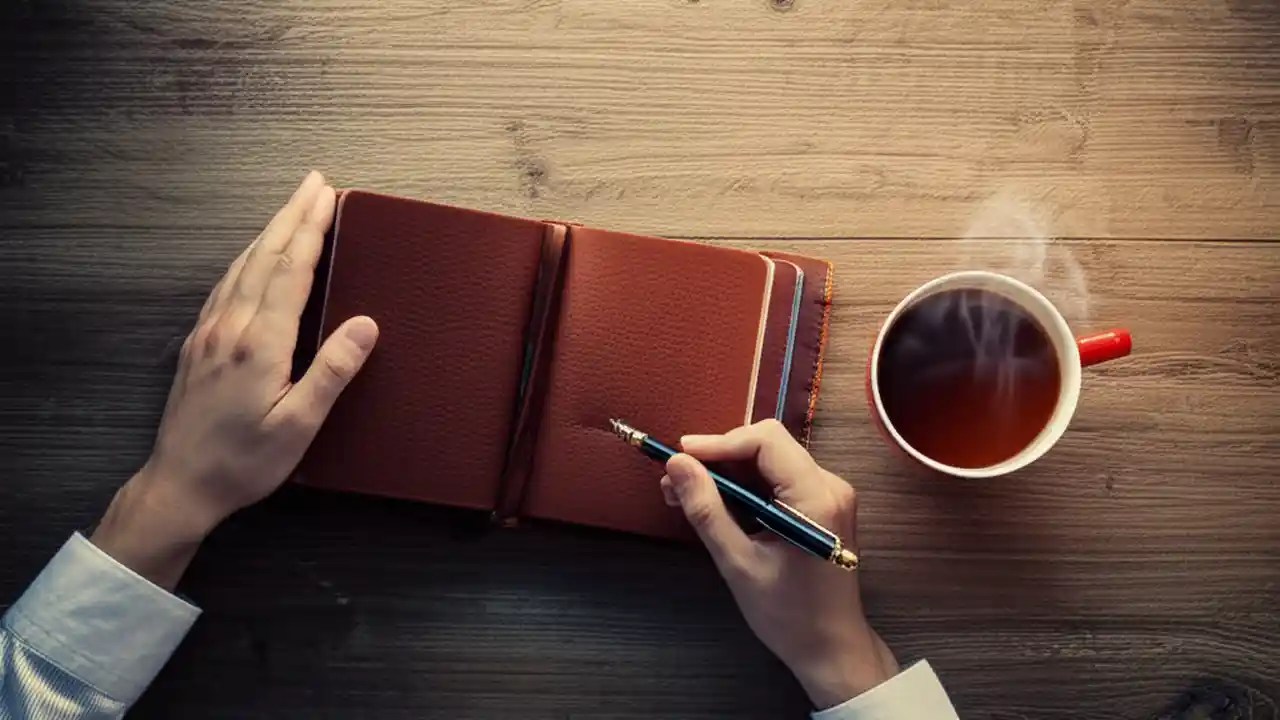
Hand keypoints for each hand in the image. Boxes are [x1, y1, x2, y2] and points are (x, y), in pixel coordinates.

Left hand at [92, 172, 378, 588]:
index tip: (327, 195)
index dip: (310, 229)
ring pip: (242, 266)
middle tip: (313, 181)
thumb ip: (331, 372)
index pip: (291, 271)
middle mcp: (230, 328)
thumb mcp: (298, 425)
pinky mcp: (198, 345)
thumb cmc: (244, 462)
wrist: (180, 484)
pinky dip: (247, 259)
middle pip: (265, 257)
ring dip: (269, 231)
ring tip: (291, 207)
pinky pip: (225, 286)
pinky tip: (253, 256)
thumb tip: (366, 324)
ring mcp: (209, 333)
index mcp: (259, 344)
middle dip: (291, 215)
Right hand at [660, 420, 898, 708]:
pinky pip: (779, 479)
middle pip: (768, 445)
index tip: (680, 455)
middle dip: (719, 457)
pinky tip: (716, 503)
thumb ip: (707, 510)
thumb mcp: (738, 563)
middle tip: (677, 478)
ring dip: (728, 472)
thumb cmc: (788, 615)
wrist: (831, 649)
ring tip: (686, 493)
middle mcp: (830, 486)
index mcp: (817, 498)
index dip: (719, 442)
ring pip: (770, 460)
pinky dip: (746, 486)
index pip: (766, 441)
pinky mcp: (822, 505)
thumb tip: (677, 464)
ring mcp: (829, 494)